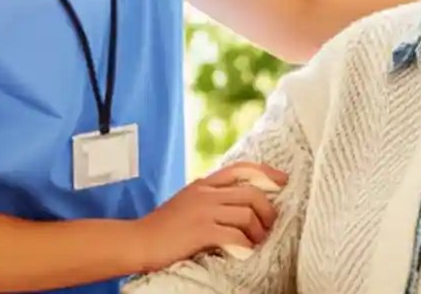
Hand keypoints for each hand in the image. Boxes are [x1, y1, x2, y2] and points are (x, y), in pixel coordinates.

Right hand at [130, 162, 288, 272]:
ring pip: (247, 213)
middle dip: (267, 210)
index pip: (241, 169)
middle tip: (269, 226)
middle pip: (251, 192)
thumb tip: (238, 204)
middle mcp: (206, 193)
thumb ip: (209, 198)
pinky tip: (244, 252)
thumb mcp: (187, 202)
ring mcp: (203, 210)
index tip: (283, 181)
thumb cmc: (162, 228)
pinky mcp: (201, 230)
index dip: (266, 173)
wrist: (138, 241)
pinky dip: (245, 245)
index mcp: (203, 184)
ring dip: (258, 231)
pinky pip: (235, 235)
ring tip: (255, 243)